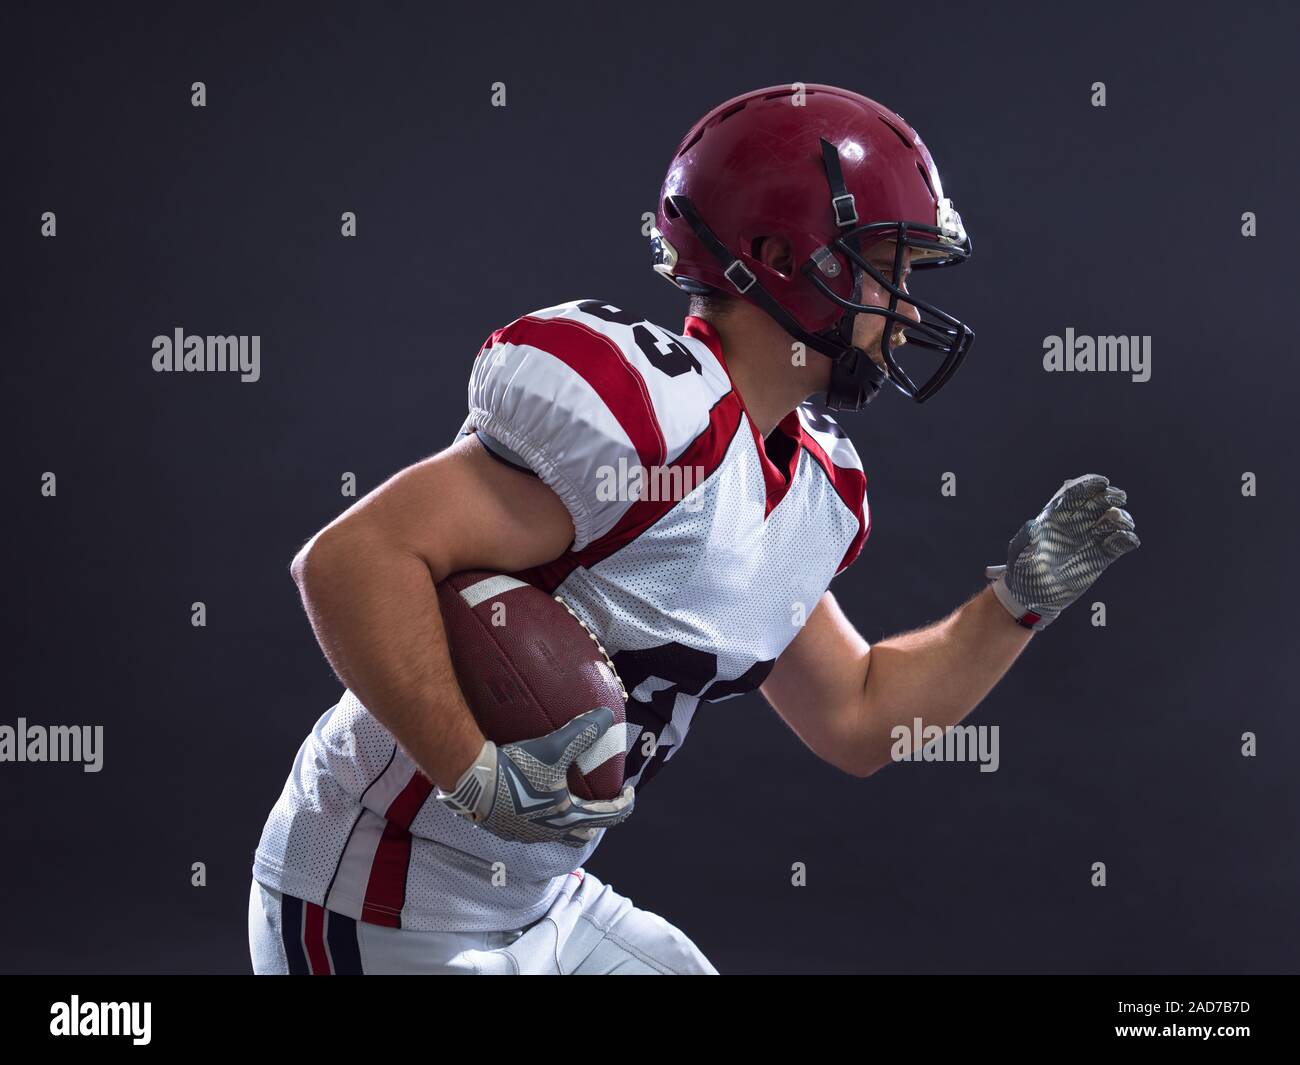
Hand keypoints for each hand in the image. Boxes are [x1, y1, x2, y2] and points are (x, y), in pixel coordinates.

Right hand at [435, 707, 634, 846]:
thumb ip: (582, 732)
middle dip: (594, 819)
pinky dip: (539, 815)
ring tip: (564, 796)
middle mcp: (547, 832)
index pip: (608, 817)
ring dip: (565, 817)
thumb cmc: (515, 770)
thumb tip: (607, 715)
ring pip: (554, 831)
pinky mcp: (504, 828)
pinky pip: (530, 826)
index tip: (629, 792)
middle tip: (597, 801)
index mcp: (566, 817)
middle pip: (581, 833)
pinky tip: (532, 796)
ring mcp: (524, 834)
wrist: (472, 782)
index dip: (624, 805)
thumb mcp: (553, 748)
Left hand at [985, 473, 1139, 630]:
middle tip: (1117, 497)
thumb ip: (1028, 536)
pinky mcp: (1101, 557)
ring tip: (1119, 522)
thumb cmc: (1021, 571)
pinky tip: (1126, 539)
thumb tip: (1036, 522)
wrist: (1033, 598)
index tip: (1102, 482)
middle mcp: (1075, 525)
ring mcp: (1089, 540)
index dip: (1089, 485)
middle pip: (1096, 503)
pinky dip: (1126, 539)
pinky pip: (1118, 543)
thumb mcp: (1019, 551)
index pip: (1074, 495)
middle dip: (1109, 497)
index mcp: (1054, 518)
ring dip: (1121, 517)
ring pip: (1111, 520)